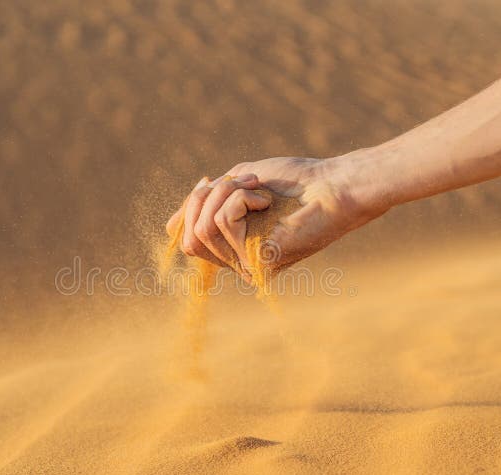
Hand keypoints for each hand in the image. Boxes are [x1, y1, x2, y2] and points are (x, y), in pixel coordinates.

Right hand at [165, 152, 390, 275]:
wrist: (332, 185)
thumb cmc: (292, 182)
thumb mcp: (235, 188)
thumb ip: (203, 207)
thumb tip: (169, 229)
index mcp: (233, 248)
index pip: (187, 239)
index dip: (190, 207)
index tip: (210, 181)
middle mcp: (238, 264)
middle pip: (189, 239)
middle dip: (203, 199)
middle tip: (240, 181)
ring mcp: (248, 267)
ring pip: (202, 230)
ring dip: (224, 195)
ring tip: (256, 187)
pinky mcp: (258, 264)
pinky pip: (222, 223)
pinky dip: (239, 199)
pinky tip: (266, 199)